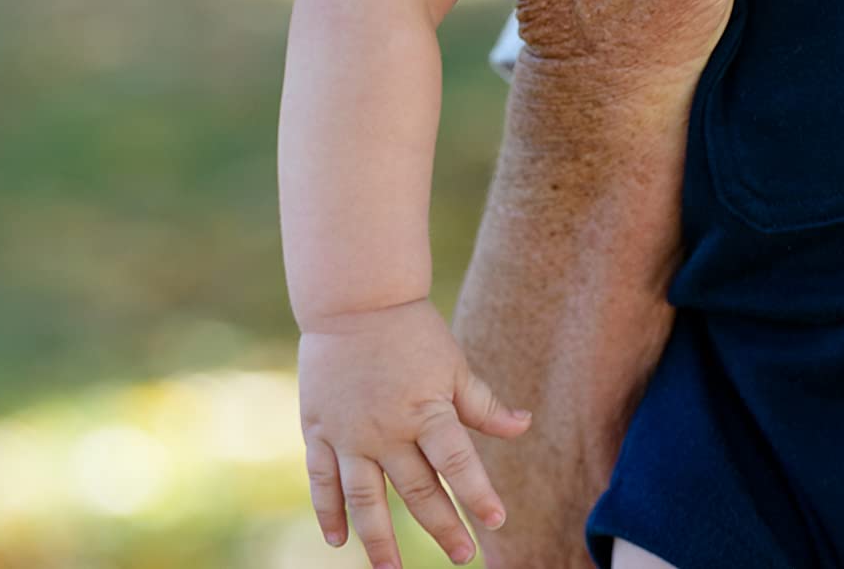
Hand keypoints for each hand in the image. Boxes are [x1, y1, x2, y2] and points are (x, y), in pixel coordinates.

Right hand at [301, 299, 531, 567]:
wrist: (354, 301)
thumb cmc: (413, 333)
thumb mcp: (454, 364)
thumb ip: (482, 404)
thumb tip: (524, 426)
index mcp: (425, 410)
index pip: (457, 462)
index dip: (477, 493)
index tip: (496, 522)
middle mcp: (386, 429)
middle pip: (416, 490)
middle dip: (442, 527)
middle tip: (464, 557)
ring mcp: (348, 433)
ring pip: (364, 499)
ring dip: (378, 540)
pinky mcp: (319, 430)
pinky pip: (321, 479)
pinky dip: (327, 511)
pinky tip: (337, 541)